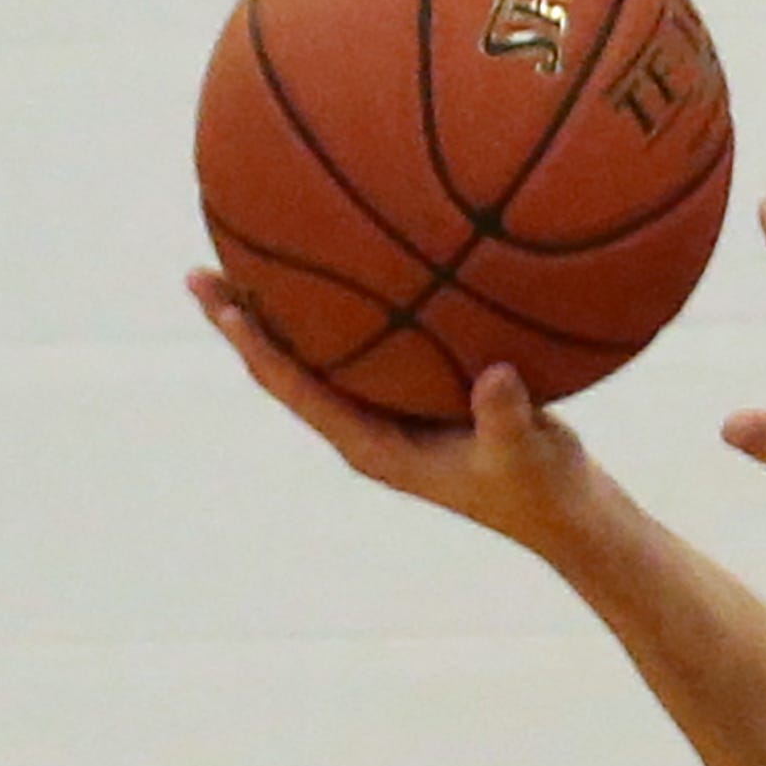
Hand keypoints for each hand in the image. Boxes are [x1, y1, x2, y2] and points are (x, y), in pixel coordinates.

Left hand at [186, 280, 639, 566]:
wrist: (567, 511)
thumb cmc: (543, 489)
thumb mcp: (527, 455)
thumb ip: (507, 418)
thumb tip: (497, 374)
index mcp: (372, 447)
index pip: (297, 391)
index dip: (257, 349)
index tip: (222, 307)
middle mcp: (365, 428)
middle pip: (286, 370)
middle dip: (242, 321)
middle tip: (198, 272)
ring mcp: (386, 412)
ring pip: (317, 355)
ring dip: (279, 310)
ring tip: (245, 255)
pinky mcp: (412, 398)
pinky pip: (363, 343)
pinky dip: (343, 305)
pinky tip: (344, 260)